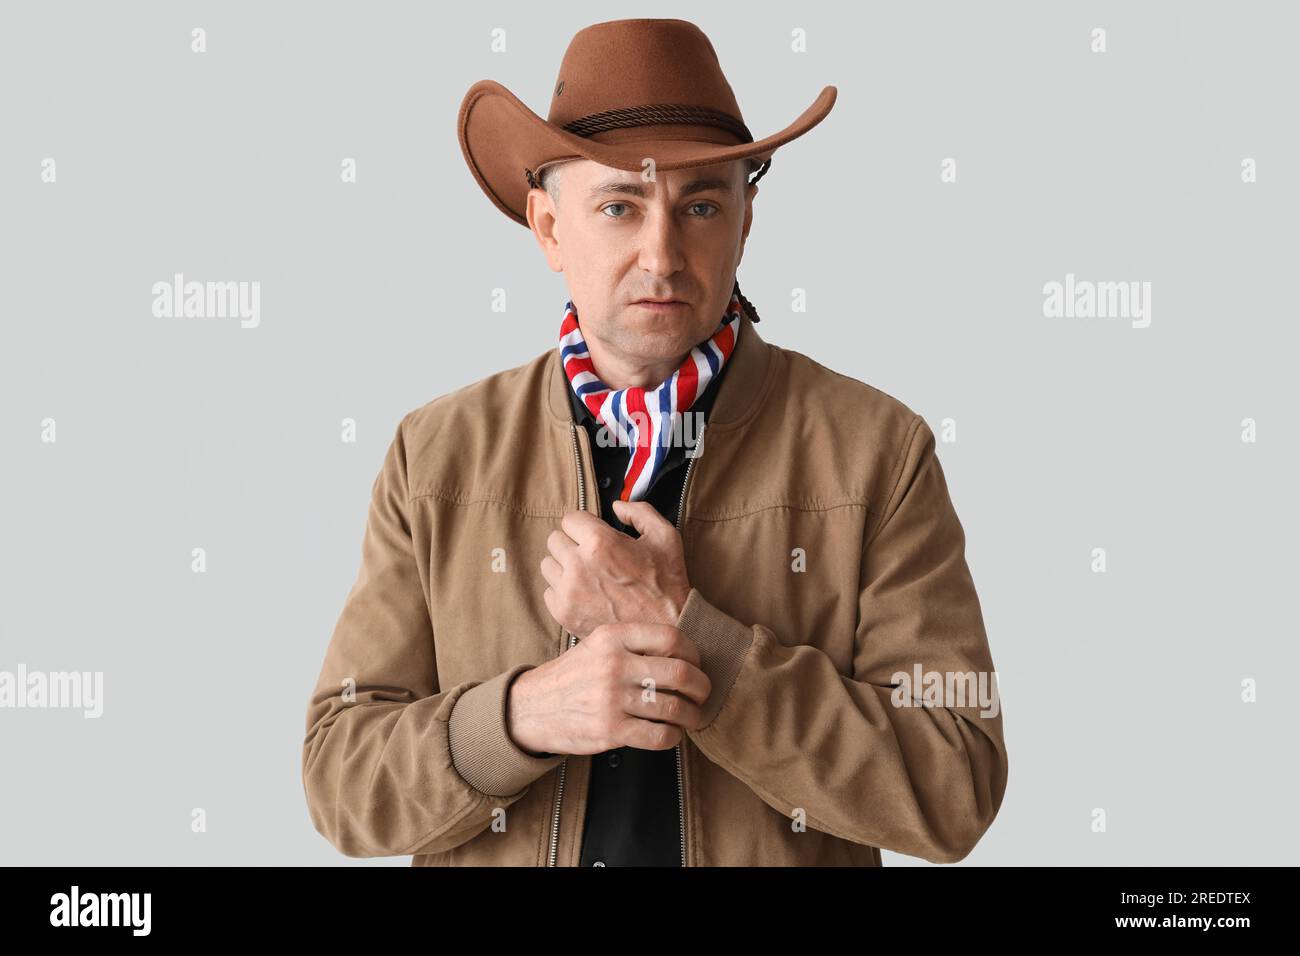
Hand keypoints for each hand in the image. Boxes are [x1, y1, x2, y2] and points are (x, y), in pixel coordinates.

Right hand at [507, 622, 711, 755]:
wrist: (532, 708)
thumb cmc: (573, 676)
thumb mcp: (596, 645)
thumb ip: (633, 643)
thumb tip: (682, 652)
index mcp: (612, 638)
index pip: (670, 637)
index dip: (693, 652)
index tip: (696, 663)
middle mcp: (614, 665)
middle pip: (680, 672)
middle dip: (701, 686)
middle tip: (702, 693)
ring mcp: (612, 699)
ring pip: (675, 707)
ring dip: (692, 715)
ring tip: (691, 716)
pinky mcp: (611, 730)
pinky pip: (660, 735)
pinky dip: (674, 736)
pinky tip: (671, 733)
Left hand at [540, 499, 690, 638]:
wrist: (665, 629)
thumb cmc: (667, 584)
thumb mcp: (665, 536)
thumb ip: (639, 511)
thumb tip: (616, 505)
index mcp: (600, 541)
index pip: (569, 519)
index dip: (584, 525)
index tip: (593, 534)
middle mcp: (578, 565)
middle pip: (554, 540)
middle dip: (572, 543)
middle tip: (591, 555)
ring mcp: (568, 592)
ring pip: (548, 566)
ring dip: (564, 567)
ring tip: (586, 575)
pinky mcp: (564, 614)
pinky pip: (548, 592)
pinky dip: (562, 592)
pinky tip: (584, 594)